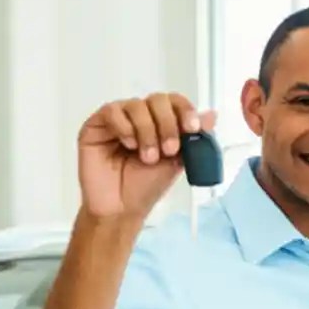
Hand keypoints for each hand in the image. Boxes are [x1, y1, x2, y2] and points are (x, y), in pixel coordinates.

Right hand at [77, 92, 217, 219]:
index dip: (185, 110)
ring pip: (137, 105)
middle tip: (169, 149)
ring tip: (148, 157)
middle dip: (168, 123)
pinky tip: (129, 145)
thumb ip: (193, 139)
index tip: (192, 128)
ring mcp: (117, 119)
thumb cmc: (145, 187)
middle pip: (158, 99)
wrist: (121, 209)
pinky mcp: (96, 126)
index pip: (174, 102)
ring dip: (147, 131)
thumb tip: (212, 115)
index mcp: (159, 123)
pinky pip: (112, 111)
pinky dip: (125, 127)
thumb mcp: (177, 162)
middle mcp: (139, 117)